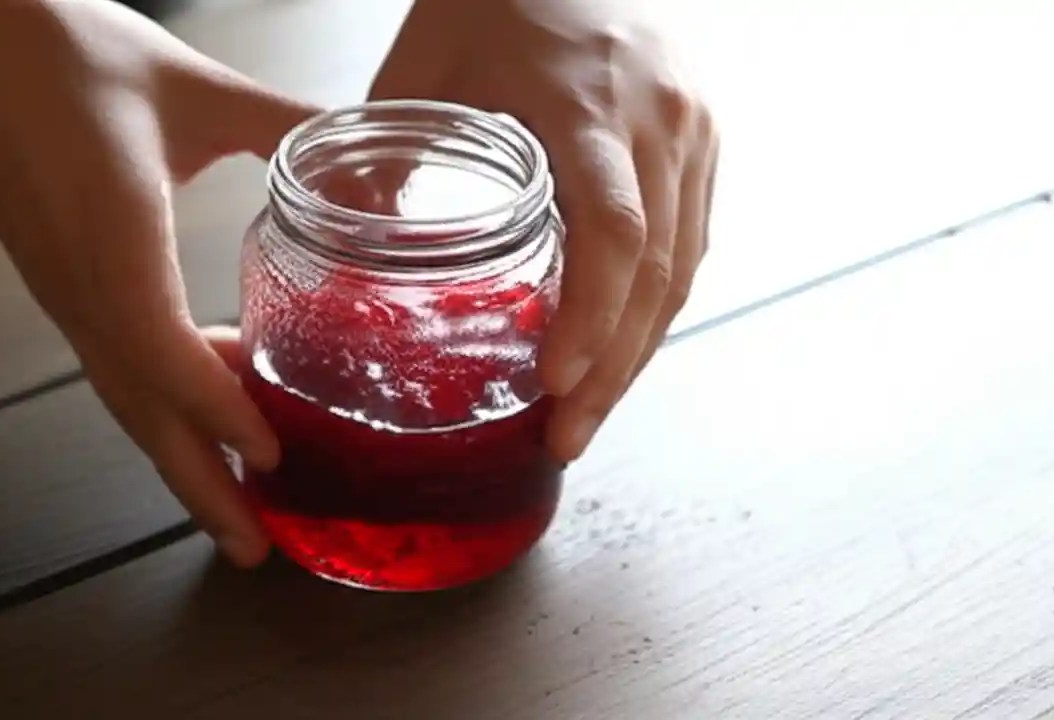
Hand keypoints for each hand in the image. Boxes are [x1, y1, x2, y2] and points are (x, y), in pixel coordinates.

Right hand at [0, 1, 315, 564]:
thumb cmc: (61, 51)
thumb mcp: (194, 85)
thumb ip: (285, 124)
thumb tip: (365, 153)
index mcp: (110, 239)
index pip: (162, 354)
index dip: (220, 412)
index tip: (275, 456)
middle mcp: (80, 285)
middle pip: (141, 412)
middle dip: (201, 487)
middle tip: (256, 549)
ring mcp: (63, 291)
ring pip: (127, 397)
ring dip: (184, 458)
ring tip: (242, 506)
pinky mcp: (61, 280)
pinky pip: (117, 361)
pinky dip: (168, 400)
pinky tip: (217, 392)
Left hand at [372, 0, 718, 460]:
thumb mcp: (419, 71)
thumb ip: (384, 159)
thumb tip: (349, 248)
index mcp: (588, 107)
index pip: (614, 236)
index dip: (592, 322)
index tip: (554, 385)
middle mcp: (660, 122)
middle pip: (659, 272)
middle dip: (615, 368)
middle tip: (567, 437)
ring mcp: (695, 129)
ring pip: (684, 266)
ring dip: (639, 348)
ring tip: (589, 411)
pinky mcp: (704, 139)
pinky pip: (692, 239)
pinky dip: (655, 303)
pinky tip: (619, 346)